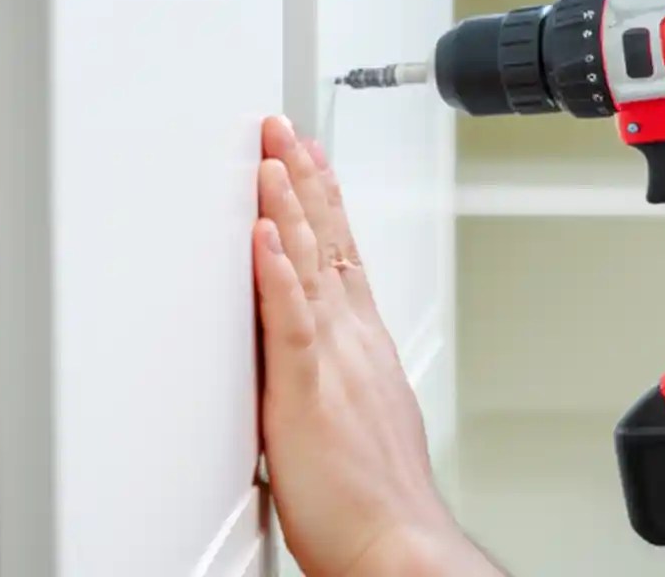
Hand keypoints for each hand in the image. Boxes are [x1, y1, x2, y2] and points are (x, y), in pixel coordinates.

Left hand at [253, 116, 501, 575]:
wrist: (398, 545)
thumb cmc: (376, 497)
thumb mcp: (361, 415)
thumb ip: (338, 371)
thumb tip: (316, 352)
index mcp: (363, 346)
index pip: (343, 256)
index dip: (326, 204)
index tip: (311, 162)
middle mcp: (353, 341)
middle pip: (328, 243)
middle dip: (304, 181)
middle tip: (285, 129)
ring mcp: (334, 360)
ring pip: (310, 266)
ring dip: (289, 205)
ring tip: (273, 154)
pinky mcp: (309, 391)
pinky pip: (291, 321)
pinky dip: (278, 273)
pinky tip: (266, 234)